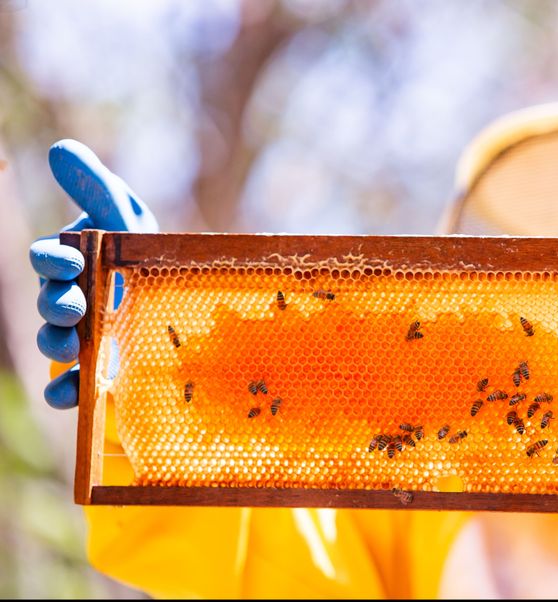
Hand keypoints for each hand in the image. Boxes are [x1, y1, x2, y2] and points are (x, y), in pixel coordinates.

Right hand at [30, 139, 158, 407]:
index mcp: (73, 258)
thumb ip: (94, 187)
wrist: (185, 294)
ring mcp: (85, 331)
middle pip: (50, 303)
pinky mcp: (101, 363)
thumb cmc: (147, 247)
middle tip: (72, 309)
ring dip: (57, 345)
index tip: (70, 259)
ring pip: (56, 341)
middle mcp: (72, 295)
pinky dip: (66, 390)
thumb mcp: (128, 215)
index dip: (53, 260)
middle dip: (56, 306)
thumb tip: (60, 149)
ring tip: (71, 348)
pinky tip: (69, 396)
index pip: (49, 258)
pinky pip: (75, 381)